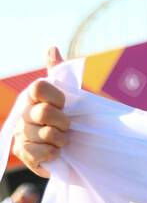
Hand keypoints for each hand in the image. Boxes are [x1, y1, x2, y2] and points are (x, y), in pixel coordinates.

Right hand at [13, 48, 69, 177]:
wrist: (71, 150)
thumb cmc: (69, 120)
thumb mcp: (70, 95)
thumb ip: (59, 72)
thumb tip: (51, 48)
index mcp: (32, 97)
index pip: (39, 87)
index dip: (56, 98)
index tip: (64, 106)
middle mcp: (22, 113)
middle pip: (45, 113)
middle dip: (63, 122)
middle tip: (67, 127)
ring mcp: (19, 133)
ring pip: (45, 134)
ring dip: (61, 140)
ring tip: (62, 141)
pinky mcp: (22, 153)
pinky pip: (41, 152)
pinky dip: (53, 154)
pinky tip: (54, 152)